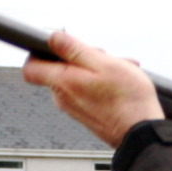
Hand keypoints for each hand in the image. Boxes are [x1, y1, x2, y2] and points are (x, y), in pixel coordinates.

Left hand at [22, 30, 165, 146]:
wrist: (141, 133)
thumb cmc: (127, 99)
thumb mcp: (103, 64)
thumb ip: (73, 49)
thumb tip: (52, 37)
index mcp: (63, 83)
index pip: (30, 68)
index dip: (39, 52)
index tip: (59, 45)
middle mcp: (63, 98)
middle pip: (59, 68)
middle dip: (81, 57)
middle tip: (105, 57)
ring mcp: (74, 108)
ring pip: (77, 78)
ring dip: (97, 69)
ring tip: (121, 69)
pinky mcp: (86, 115)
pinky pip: (86, 91)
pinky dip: (101, 83)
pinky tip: (121, 83)